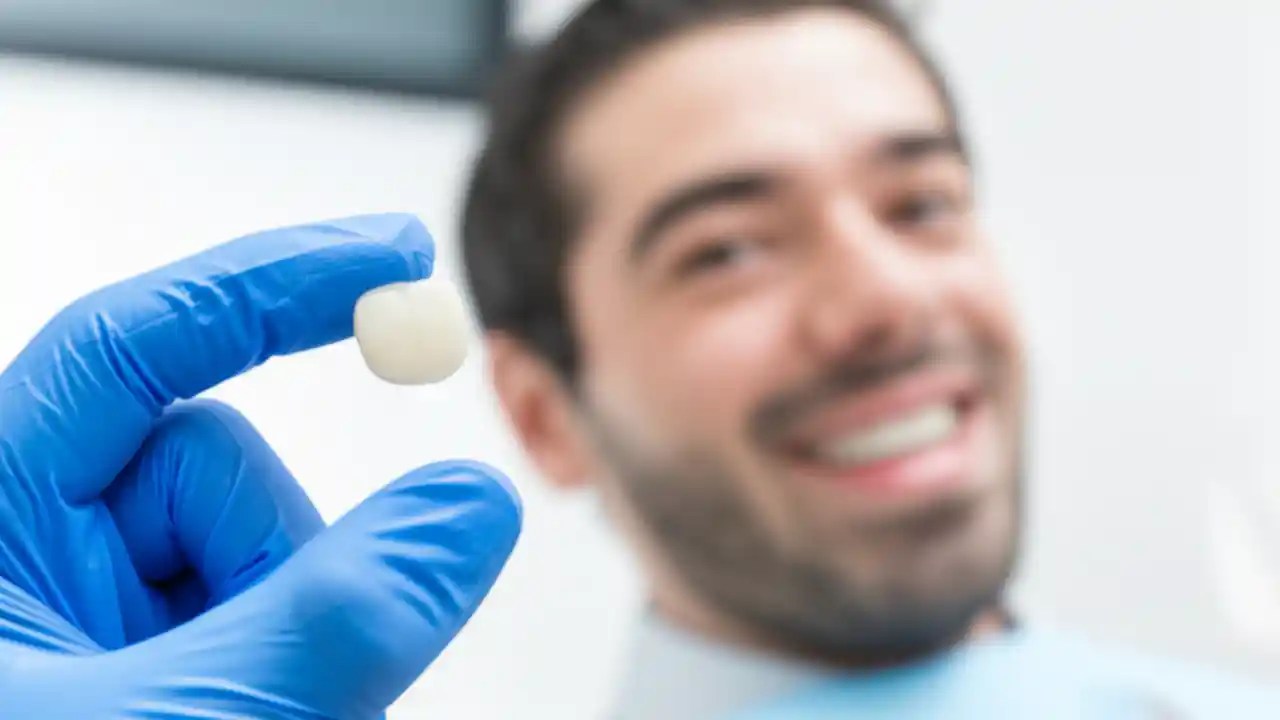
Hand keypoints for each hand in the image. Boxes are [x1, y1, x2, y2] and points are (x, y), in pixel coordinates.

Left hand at [0, 214, 521, 718]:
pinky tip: (292, 716)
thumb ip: (335, 615)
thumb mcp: (190, 717)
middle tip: (287, 687)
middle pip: (217, 464)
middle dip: (282, 557)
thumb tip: (472, 505)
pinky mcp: (165, 664)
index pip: (125, 347)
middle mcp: (41, 557)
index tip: (394, 259)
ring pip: (267, 547)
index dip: (270, 285)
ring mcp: (103, 619)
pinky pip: (279, 613)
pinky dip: (313, 663)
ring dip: (308, 629)